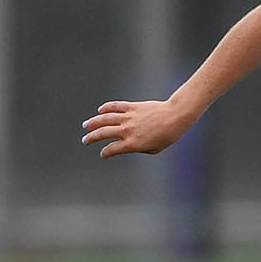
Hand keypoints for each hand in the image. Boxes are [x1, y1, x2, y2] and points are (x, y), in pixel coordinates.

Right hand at [81, 100, 195, 157]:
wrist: (175, 117)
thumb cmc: (167, 135)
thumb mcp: (153, 149)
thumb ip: (139, 148)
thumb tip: (129, 145)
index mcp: (132, 144)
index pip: (112, 149)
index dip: (105, 153)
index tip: (103, 154)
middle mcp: (127, 131)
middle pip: (103, 133)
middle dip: (92, 138)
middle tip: (85, 140)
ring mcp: (128, 118)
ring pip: (104, 119)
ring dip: (93, 122)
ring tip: (86, 125)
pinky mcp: (132, 107)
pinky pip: (115, 106)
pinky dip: (106, 108)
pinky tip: (100, 110)